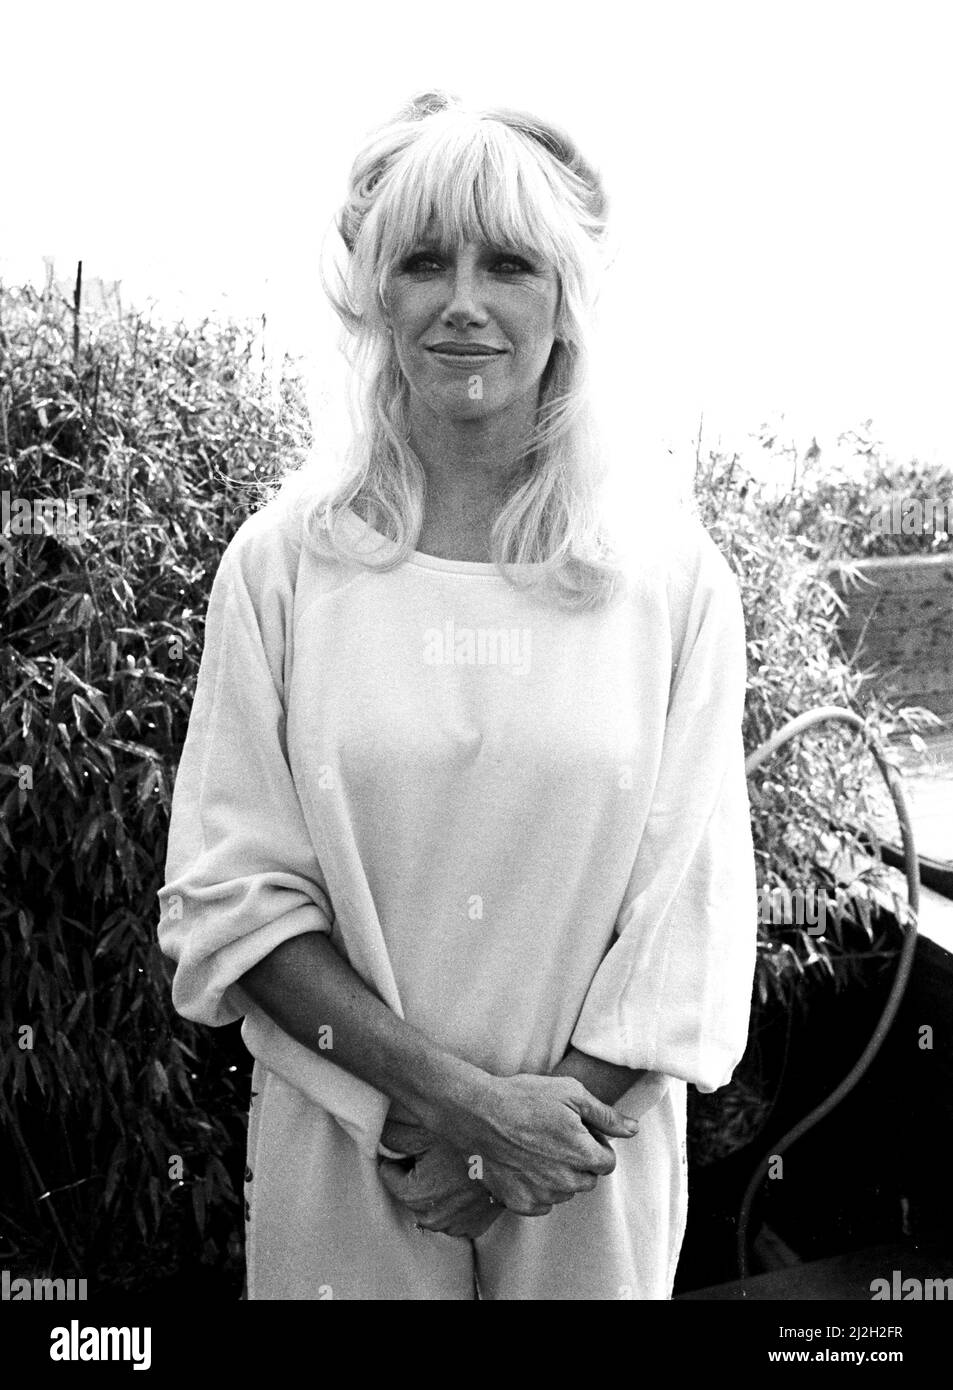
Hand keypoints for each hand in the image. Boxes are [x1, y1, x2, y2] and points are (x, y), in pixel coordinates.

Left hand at [378, 1137, 504, 1238]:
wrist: (514, 1156)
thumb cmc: (466, 1141)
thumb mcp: (422, 1129)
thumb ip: (391, 1135)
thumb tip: (378, 1138)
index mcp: (414, 1195)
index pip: (389, 1173)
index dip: (400, 1154)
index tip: (417, 1144)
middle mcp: (431, 1219)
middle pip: (410, 1189)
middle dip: (417, 1172)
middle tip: (436, 1152)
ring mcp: (456, 1225)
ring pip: (432, 1204)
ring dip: (436, 1188)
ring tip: (452, 1166)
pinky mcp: (475, 1226)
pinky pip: (455, 1213)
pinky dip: (456, 1201)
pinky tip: (466, 1182)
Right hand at [444, 1072, 638, 1217]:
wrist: (477, 1113)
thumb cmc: (524, 1097)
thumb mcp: (570, 1092)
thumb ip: (606, 1115)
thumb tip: (633, 1128)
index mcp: (583, 1154)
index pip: (607, 1163)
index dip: (595, 1145)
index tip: (577, 1132)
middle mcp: (566, 1180)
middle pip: (587, 1180)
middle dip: (579, 1162)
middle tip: (556, 1138)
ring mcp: (542, 1194)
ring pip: (564, 1192)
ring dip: (558, 1176)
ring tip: (537, 1149)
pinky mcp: (520, 1203)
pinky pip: (541, 1203)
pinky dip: (537, 1188)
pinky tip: (524, 1164)